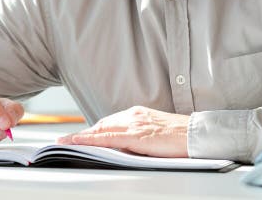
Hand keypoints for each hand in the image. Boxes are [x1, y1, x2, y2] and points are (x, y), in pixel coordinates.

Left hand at [57, 106, 189, 157]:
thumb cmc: (180, 136)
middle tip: (66, 140)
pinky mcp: (136, 135)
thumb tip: (123, 147)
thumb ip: (137, 136)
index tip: (79, 135)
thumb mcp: (155, 132)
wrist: (196, 135)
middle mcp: (133, 115)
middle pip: (102, 124)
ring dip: (81, 136)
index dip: (93, 129)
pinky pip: (107, 138)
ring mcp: (133, 124)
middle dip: (83, 133)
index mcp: (138, 113)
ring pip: (101, 130)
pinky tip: (79, 142)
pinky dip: (90, 139)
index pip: (109, 122)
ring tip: (65, 142)